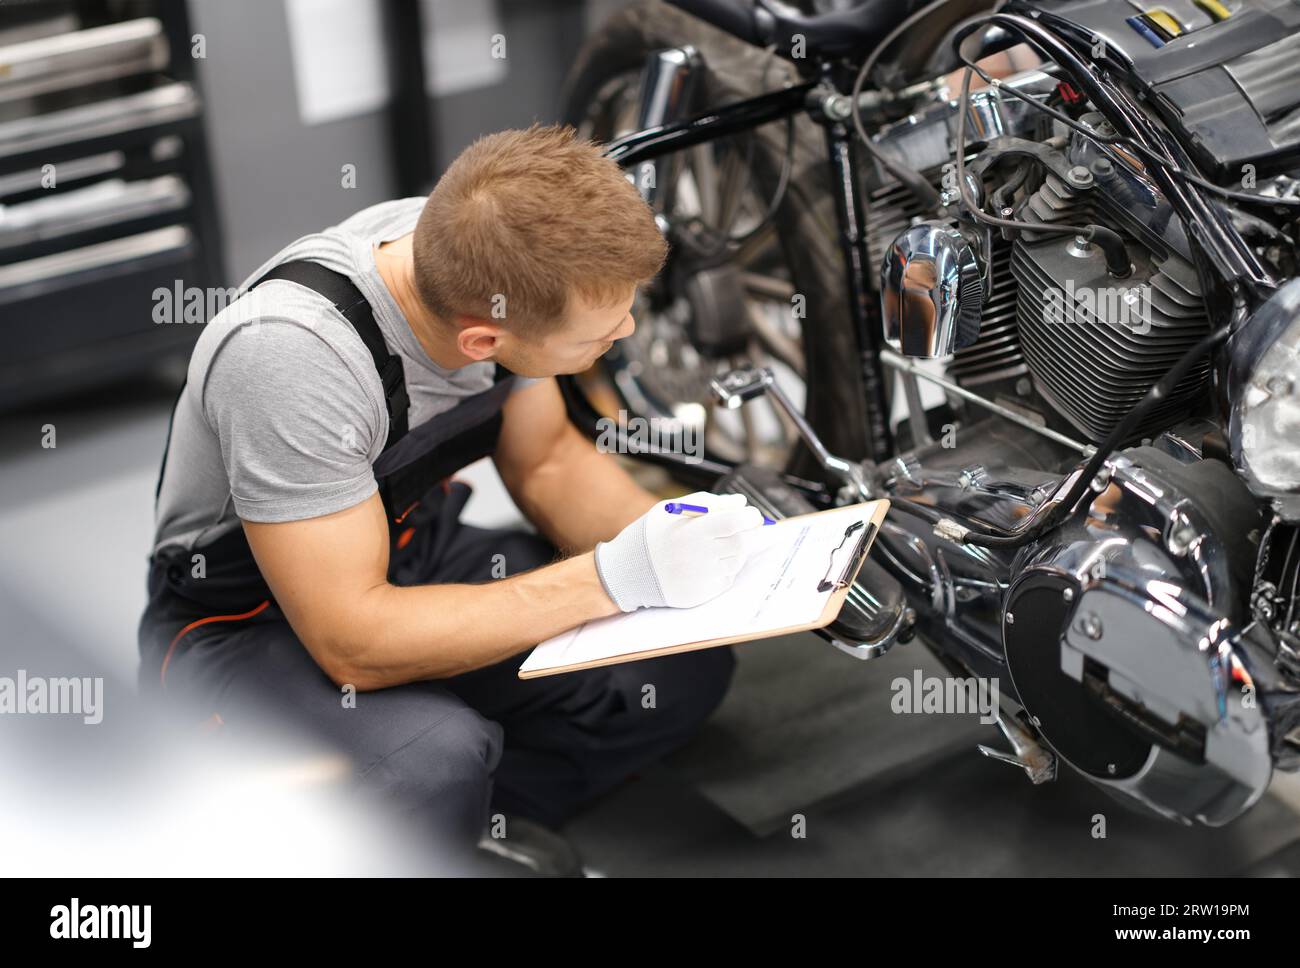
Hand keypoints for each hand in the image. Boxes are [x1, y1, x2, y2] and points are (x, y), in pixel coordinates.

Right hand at [593, 491, 765, 610]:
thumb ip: (708, 503)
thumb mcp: (672, 510)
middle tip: (741, 530)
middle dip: (748, 534)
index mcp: (693, 531)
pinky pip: (726, 580)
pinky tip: (705, 564)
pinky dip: (723, 570)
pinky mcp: (701, 595)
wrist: (626, 572)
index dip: (750, 517)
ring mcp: (702, 578)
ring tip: (716, 547)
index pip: (736, 522)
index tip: (751, 515)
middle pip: (742, 543)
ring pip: (737, 562)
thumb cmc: (650, 536)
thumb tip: (740, 504)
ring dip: (735, 552)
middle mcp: (700, 556)